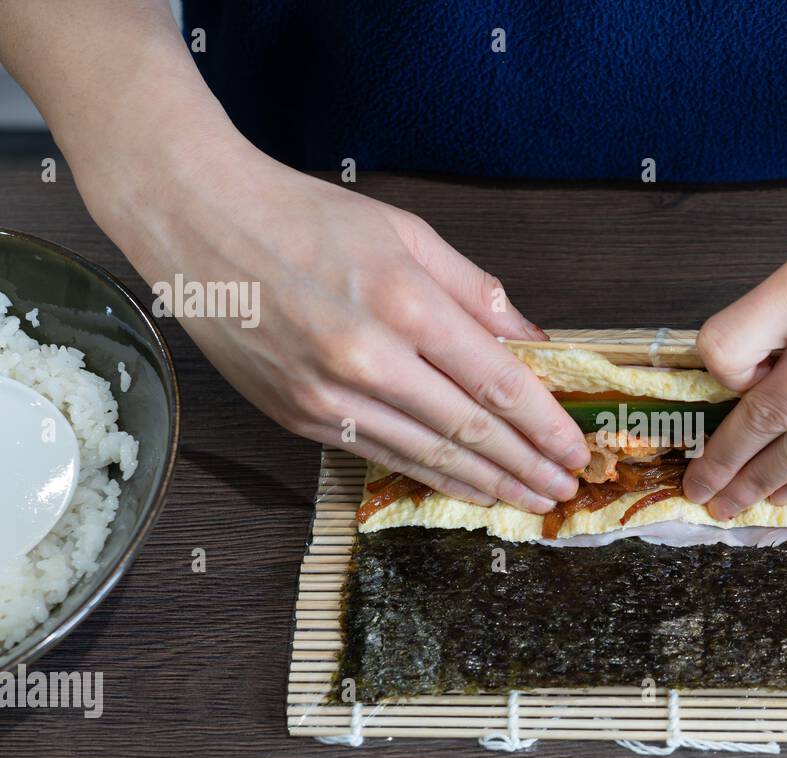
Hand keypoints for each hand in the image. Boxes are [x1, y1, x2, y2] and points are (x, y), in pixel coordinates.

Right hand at [80, 139, 588, 512]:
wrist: (201, 226)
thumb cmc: (308, 218)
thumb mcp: (407, 234)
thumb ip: (476, 292)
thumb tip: (534, 339)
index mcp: (404, 302)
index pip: (496, 381)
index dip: (545, 424)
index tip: (577, 450)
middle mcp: (368, 358)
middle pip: (469, 429)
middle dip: (527, 466)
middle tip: (565, 490)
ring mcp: (329, 395)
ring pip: (428, 455)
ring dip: (487, 485)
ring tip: (529, 502)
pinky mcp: (300, 417)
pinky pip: (381, 457)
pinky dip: (432, 477)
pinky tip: (468, 490)